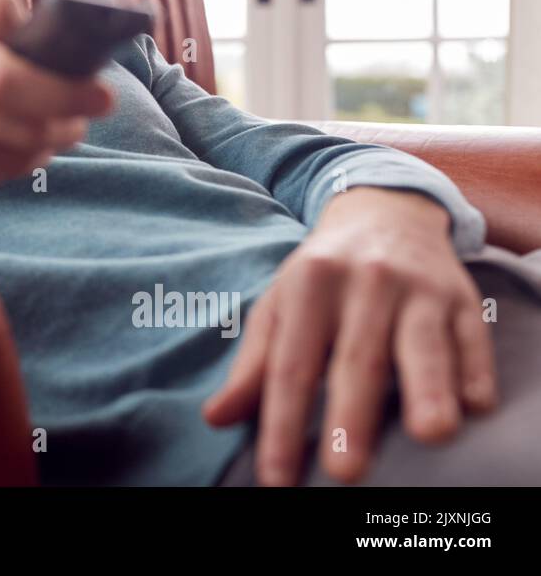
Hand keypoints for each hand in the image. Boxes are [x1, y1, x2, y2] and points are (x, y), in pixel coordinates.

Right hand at [0, 0, 114, 199]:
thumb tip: (43, 37)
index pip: (10, 83)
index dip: (66, 94)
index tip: (102, 95)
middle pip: (20, 131)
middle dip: (66, 124)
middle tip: (81, 114)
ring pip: (9, 163)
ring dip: (42, 147)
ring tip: (48, 127)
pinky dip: (5, 164)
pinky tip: (4, 142)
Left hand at [201, 186, 498, 485]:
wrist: (383, 211)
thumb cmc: (321, 274)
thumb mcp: (279, 304)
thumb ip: (253, 364)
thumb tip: (214, 417)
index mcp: (308, 284)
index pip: (291, 366)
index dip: (281, 424)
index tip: (275, 478)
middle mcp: (363, 283)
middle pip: (356, 359)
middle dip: (351, 416)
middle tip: (345, 470)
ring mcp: (417, 289)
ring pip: (422, 345)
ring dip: (427, 390)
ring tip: (431, 434)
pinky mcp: (462, 297)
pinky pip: (471, 337)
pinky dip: (474, 371)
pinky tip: (475, 405)